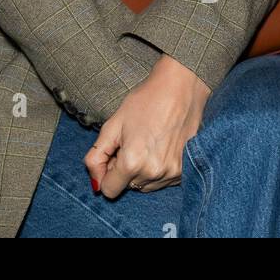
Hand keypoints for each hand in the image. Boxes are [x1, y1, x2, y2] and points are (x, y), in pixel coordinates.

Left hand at [84, 55, 211, 197]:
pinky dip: (156, 170)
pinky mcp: (184, 172)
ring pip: (144, 185)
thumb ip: (97, 155)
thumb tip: (95, 182)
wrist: (180, 90)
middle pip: (127, 186)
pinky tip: (160, 147)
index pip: (108, 190)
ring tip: (146, 143)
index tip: (112, 155)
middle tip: (131, 142)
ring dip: (140, 171)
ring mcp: (171, 174)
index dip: (105, 173)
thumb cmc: (145, 102)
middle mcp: (153, 174)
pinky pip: (161, 181)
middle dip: (123, 169)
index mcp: (132, 162)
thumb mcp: (113, 124)